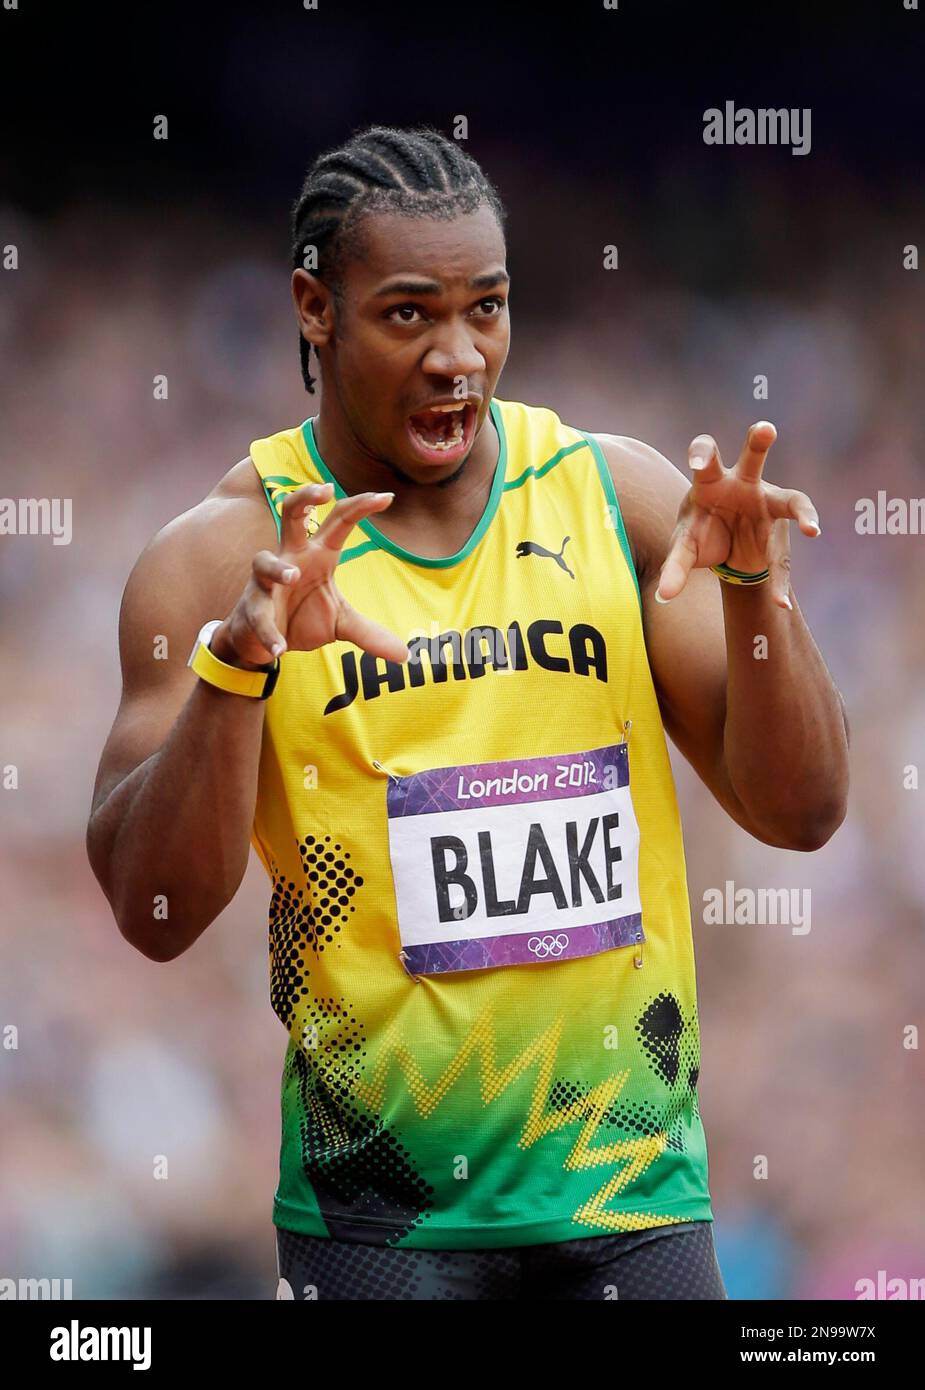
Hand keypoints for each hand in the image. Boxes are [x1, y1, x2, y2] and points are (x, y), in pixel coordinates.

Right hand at [212, 482, 409, 668]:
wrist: (262, 643)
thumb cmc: (300, 619)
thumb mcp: (340, 625)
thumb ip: (369, 633)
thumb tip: (404, 655)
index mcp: (317, 555)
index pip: (339, 522)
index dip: (360, 506)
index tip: (387, 497)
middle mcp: (291, 559)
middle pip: (291, 514)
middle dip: (304, 499)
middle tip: (324, 490)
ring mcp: (267, 582)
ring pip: (264, 561)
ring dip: (278, 567)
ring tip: (292, 576)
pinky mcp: (252, 609)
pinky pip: (258, 615)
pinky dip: (269, 631)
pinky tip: (280, 647)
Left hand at [656, 422, 820, 609]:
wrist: (726, 550)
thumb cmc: (701, 534)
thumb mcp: (685, 548)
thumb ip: (674, 567)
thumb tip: (662, 596)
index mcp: (711, 481)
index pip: (706, 458)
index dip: (703, 453)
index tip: (699, 461)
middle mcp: (744, 484)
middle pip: (753, 457)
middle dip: (759, 440)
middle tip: (766, 429)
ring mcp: (768, 504)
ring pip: (791, 498)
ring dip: (803, 512)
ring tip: (812, 529)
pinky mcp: (781, 531)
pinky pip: (785, 554)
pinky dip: (780, 581)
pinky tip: (780, 603)